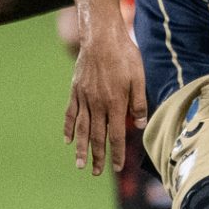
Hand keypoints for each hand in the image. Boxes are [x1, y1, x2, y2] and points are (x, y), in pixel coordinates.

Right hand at [63, 33, 146, 174]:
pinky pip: (71, 113)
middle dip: (97, 156)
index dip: (117, 153)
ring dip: (81, 148)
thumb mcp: (139, 77)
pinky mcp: (75, 90)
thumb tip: (140, 125)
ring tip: (80, 164)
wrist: (101, 36)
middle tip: (95, 172)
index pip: (116, 135)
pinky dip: (69, 128)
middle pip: (97, 136)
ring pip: (82, 129)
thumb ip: (138, 102)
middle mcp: (98, 104)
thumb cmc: (124, 55)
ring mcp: (84, 98)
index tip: (117, 168)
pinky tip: (68, 140)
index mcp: (115, 103)